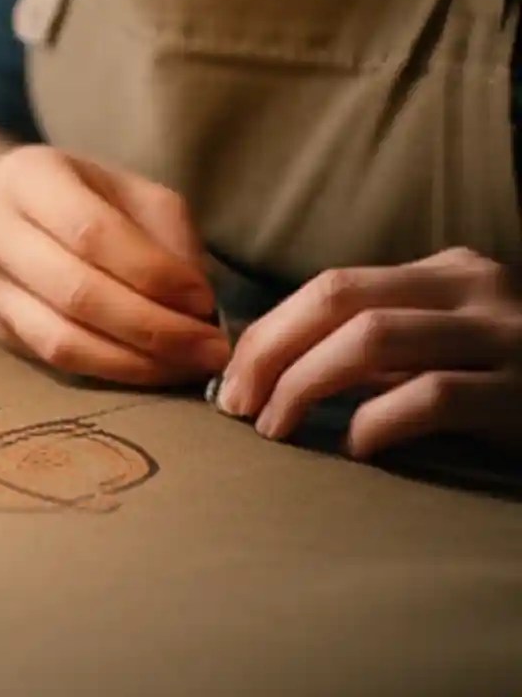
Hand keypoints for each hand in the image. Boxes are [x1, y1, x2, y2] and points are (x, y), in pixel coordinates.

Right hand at [0, 145, 228, 385]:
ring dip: (135, 362)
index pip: (91, 233)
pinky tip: (154, 369)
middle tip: (210, 349)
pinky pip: (56, 362)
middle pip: (76, 293)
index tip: (205, 300)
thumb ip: (168, 238)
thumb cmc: (86, 196)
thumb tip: (198, 306)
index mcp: (29, 178)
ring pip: (62, 340)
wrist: (9, 211)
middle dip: (154, 328)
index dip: (153, 273)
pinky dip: (113, 371)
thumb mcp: (133, 192)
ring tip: (188, 366)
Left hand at [218, 247, 521, 457]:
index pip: (331, 286)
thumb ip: (377, 350)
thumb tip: (271, 374)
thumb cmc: (513, 386)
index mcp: (446, 274)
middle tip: (237, 406)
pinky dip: (380, 422)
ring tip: (275, 429)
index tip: (230, 379)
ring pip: (373, 338)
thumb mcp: (447, 349)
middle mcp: (474, 291)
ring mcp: (504, 338)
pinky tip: (357, 449)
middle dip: (271, 353)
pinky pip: (432, 396)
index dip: (269, 332)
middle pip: (338, 300)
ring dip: (305, 384)